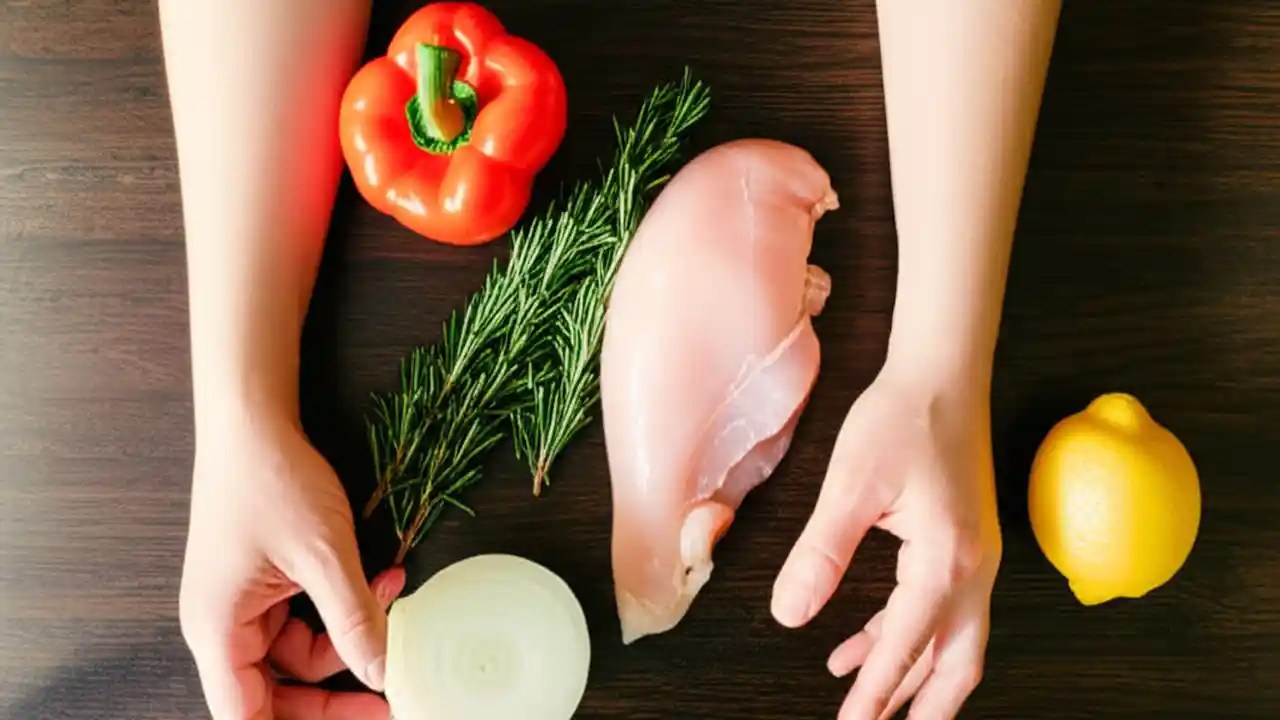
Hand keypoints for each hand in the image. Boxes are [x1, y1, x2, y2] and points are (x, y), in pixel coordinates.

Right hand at [180, 410, 405, 719]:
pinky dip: (343, 606)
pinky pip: (305, 617)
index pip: (243, 714)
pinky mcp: (263, 583)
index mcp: (217, 629)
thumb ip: (353, 619)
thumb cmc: (268, 477)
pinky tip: (380, 581)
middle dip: (334, 692)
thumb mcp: (323, 554)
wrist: (253, 420)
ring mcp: (243, 603)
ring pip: (300, 653)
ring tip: (391, 600)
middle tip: (387, 696)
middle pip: (275, 691)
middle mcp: (222, 624)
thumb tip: (382, 671)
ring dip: (350, 634)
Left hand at [771, 363, 1001, 719]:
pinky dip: (904, 637)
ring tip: (866, 707)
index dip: (874, 697)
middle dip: (921, 710)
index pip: (905, 649)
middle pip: (954, 666)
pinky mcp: (963, 545)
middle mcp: (972, 571)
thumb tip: (789, 615)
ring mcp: (975, 559)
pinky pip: (940, 611)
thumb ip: (821, 554)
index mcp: (946, 562)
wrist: (944, 371)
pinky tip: (859, 645)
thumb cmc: (902, 418)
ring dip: (911, 679)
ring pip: (951, 644)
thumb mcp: (851, 486)